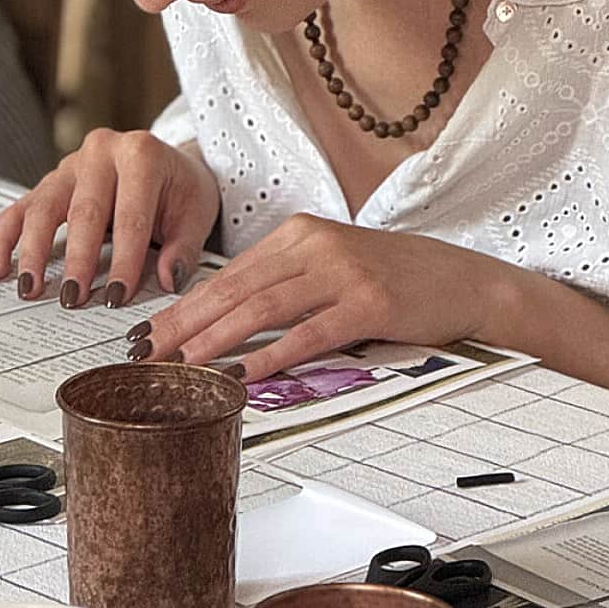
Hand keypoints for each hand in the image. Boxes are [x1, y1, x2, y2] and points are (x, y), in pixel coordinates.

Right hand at [0, 129, 218, 306]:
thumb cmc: (180, 188)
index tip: (117, 295)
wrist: (169, 165)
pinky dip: (5, 238)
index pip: (131, 216)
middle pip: (84, 211)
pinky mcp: (49, 181)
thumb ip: (183, 248)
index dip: (124, 260)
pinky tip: (0, 267)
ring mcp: (70, 165)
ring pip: (43, 207)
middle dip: (78, 260)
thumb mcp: (196, 214)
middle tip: (73, 297)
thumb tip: (169, 278)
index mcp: (141, 154)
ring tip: (31, 287)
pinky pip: (20, 208)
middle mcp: (101, 152)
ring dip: (33, 251)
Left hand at [125, 213, 516, 378]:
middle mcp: (315, 244)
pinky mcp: (369, 303)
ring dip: (216, 339)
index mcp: (299, 233)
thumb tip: (224, 320)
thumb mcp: (331, 265)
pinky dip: (272, 356)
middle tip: (147, 354)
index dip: (184, 306)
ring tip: (181, 366)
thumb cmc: (393, 278)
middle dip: (185, 323)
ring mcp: (343, 272)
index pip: (228, 274)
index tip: (149, 332)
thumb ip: (283, 282)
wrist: (462, 279)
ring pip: (264, 308)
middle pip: (235, 288)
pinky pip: (309, 333)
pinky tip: (243, 375)